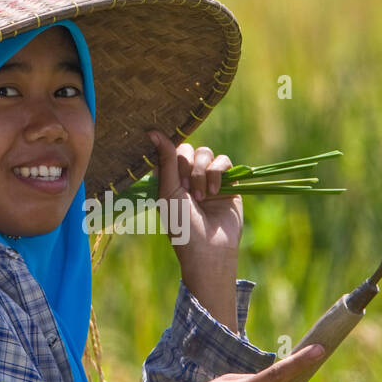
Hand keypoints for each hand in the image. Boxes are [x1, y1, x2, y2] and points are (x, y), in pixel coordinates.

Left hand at [146, 128, 242, 283]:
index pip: (170, 152)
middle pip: (188, 149)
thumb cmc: (182, 225)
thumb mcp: (168, 191)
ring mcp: (209, 180)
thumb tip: (152, 131)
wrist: (209, 249)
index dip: (171, 155)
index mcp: (169, 180)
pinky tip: (214, 193)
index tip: (171, 168)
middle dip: (187, 167)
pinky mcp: (228, 183)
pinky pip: (224, 161)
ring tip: (201, 196)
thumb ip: (165, 160)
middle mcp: (188, 178)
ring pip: (206, 153)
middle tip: (186, 189)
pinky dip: (217, 173)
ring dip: (202, 171)